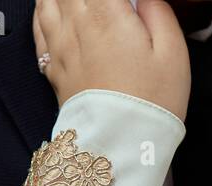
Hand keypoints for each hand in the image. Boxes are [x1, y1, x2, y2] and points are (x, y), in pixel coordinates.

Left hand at [34, 0, 190, 121]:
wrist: (118, 145)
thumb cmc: (150, 101)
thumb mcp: (172, 51)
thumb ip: (158, 10)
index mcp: (107, 12)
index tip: (125, 1)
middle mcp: (77, 23)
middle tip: (105, 6)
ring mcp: (60, 45)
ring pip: (48, 0)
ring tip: (79, 2)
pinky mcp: (53, 66)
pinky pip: (38, 25)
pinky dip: (43, 9)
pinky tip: (51, 7)